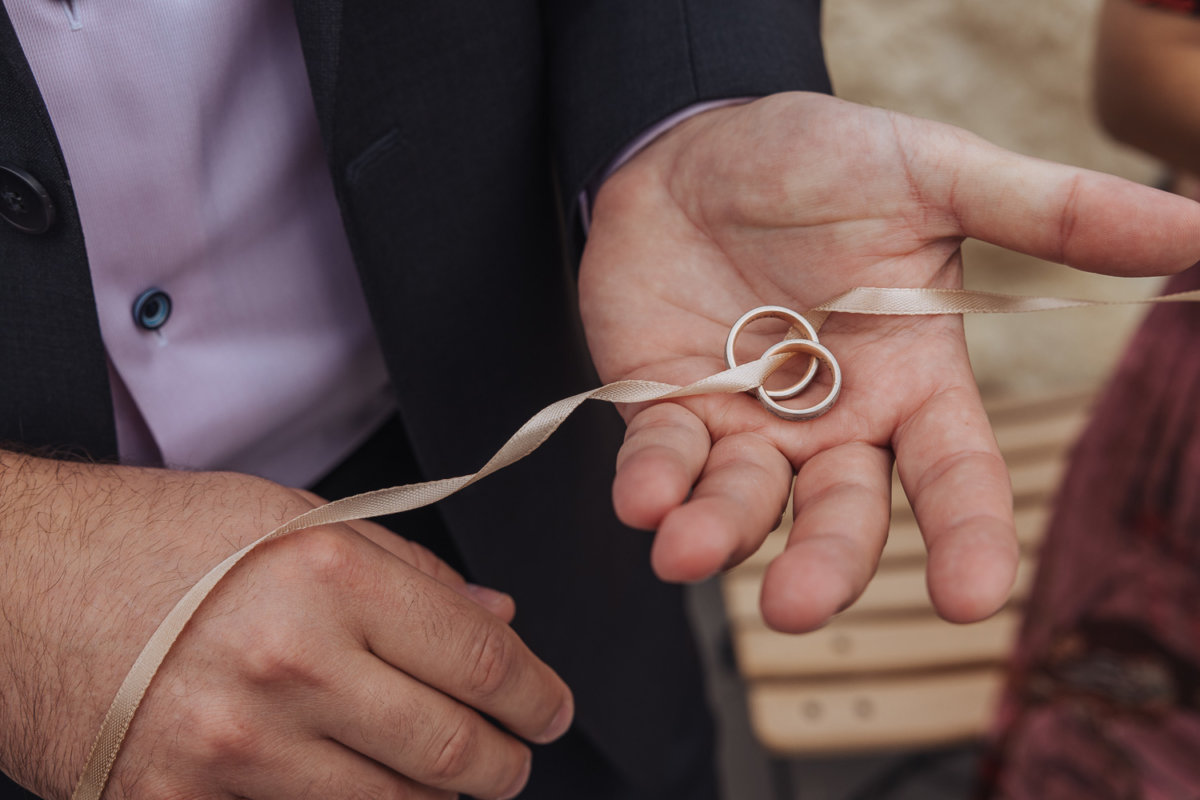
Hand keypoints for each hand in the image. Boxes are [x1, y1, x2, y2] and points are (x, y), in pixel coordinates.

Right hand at [0, 453, 570, 799]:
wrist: (16, 582)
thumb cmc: (154, 538)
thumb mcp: (292, 520)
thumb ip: (408, 574)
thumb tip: (495, 621)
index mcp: (328, 579)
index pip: (479, 660)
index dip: (536, 694)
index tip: (551, 708)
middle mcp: (289, 669)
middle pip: (452, 751)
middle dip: (506, 762)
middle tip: (516, 754)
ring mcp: (233, 754)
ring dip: (440, 798)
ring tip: (451, 776)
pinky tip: (363, 789)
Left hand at [580, 92, 1199, 631]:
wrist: (693, 145)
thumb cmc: (816, 158)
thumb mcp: (933, 174)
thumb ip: (1047, 211)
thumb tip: (1194, 229)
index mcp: (910, 381)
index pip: (954, 475)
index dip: (969, 538)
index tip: (974, 600)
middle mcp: (832, 420)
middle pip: (840, 515)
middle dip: (822, 563)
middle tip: (798, 603)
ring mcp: (746, 423)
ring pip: (743, 504)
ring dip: (718, 534)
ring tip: (686, 551)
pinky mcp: (667, 410)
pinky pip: (661, 463)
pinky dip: (650, 485)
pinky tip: (640, 503)